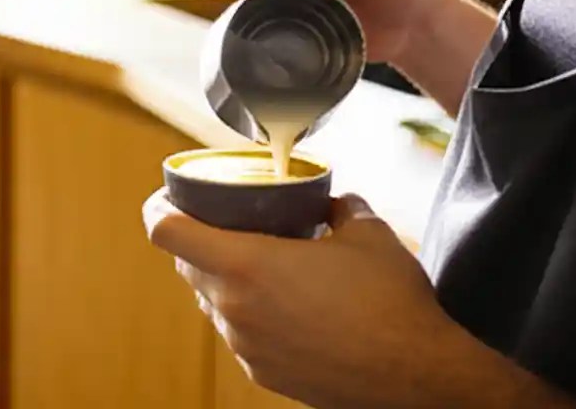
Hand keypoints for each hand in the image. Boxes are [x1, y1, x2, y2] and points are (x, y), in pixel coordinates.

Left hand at [143, 190, 468, 408]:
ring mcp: (244, 346)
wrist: (416, 377)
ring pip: (212, 301)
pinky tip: (287, 306)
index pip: (167, 231)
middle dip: (198, 241)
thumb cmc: (391, 303)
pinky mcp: (261, 373)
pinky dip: (249, 314)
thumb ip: (338, 206)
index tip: (166, 197)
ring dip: (225, 280)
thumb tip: (330, 200)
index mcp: (245, 265)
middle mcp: (233, 307)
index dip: (159, 207)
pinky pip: (238, 333)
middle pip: (186, 265)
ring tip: (264, 266)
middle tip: (225, 224)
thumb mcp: (367, 232)